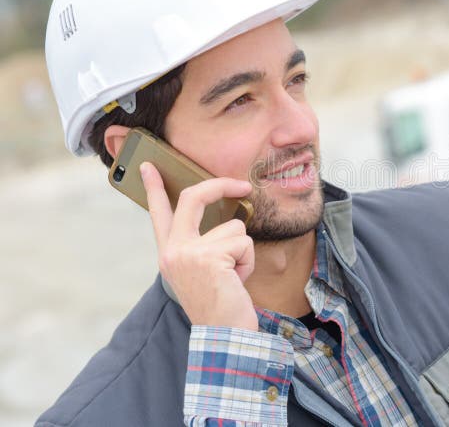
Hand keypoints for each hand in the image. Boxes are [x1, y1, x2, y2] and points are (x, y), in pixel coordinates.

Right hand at [140, 161, 257, 330]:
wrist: (223, 335)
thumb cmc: (220, 303)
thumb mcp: (204, 270)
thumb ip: (205, 245)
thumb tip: (228, 220)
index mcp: (169, 254)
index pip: (159, 213)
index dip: (154, 187)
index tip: (148, 165)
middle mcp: (173, 251)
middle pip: (194, 198)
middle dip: (221, 185)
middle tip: (243, 186)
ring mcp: (188, 252)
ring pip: (234, 227)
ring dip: (243, 251)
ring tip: (233, 276)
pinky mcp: (209, 257)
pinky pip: (243, 242)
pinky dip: (248, 261)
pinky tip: (237, 280)